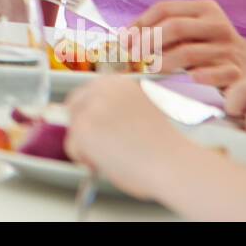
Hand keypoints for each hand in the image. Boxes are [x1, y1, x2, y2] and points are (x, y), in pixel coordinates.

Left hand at [64, 76, 191, 199]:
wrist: (173, 162)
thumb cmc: (165, 147)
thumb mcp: (141, 112)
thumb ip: (118, 110)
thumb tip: (99, 122)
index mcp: (119, 82)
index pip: (88, 93)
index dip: (90, 114)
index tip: (94, 128)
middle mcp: (102, 88)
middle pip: (73, 106)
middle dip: (81, 126)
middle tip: (96, 147)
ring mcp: (91, 107)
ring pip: (74, 129)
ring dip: (88, 146)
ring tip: (116, 157)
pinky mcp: (83, 127)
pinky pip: (72, 148)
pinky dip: (86, 160)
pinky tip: (110, 162)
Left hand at [130, 0, 245, 87]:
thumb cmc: (211, 48)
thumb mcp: (193, 30)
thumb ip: (163, 29)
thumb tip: (125, 38)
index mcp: (205, 9)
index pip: (165, 9)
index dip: (140, 23)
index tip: (125, 40)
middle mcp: (217, 25)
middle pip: (175, 27)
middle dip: (147, 42)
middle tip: (132, 56)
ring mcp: (228, 49)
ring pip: (188, 52)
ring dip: (162, 62)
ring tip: (148, 69)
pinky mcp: (236, 71)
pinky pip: (216, 73)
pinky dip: (199, 76)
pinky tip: (187, 78)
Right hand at [224, 67, 245, 151]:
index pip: (242, 88)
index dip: (233, 105)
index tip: (232, 125)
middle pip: (236, 98)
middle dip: (232, 115)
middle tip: (236, 135)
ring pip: (237, 111)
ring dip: (237, 124)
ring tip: (244, 138)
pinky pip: (243, 121)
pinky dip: (243, 130)